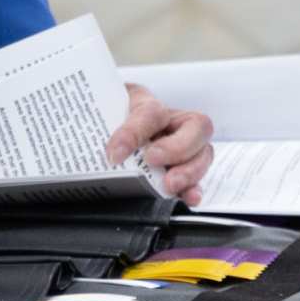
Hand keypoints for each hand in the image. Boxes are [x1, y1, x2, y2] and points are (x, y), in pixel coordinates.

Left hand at [104, 85, 214, 202]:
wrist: (100, 124)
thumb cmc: (103, 120)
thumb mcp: (98, 117)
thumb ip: (95, 132)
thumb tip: (97, 157)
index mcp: (145, 102)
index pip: (149, 112)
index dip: (134, 132)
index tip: (115, 153)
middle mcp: (171, 121)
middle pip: (195, 125)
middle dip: (176, 147)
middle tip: (154, 160)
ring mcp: (183, 145)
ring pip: (204, 151)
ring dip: (189, 171)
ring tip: (171, 185)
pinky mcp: (184, 169)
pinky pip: (199, 178)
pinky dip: (194, 189)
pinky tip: (188, 198)